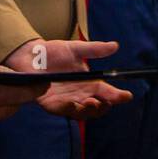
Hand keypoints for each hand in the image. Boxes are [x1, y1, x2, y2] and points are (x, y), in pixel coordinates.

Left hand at [3, 38, 132, 119]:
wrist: (30, 55)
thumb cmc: (54, 52)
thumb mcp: (76, 49)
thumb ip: (94, 49)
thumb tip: (115, 45)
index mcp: (88, 83)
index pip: (107, 92)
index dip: (118, 96)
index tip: (127, 95)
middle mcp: (80, 95)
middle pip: (97, 107)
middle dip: (103, 107)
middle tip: (107, 101)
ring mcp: (66, 101)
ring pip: (82, 113)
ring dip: (89, 110)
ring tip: (93, 102)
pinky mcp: (51, 104)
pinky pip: (62, 111)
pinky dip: (69, 109)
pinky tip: (73, 103)